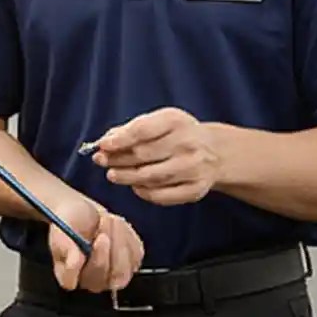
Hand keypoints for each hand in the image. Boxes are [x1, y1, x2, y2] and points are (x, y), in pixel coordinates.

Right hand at [48, 202, 144, 292]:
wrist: (82, 211)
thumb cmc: (68, 221)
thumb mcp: (61, 229)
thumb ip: (65, 248)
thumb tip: (73, 266)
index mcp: (70, 277)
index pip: (88, 281)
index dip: (98, 262)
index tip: (100, 238)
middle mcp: (92, 282)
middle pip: (112, 277)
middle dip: (113, 246)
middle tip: (106, 220)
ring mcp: (112, 276)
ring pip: (126, 268)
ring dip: (121, 239)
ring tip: (110, 218)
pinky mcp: (129, 265)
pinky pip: (136, 255)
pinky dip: (129, 237)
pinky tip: (116, 225)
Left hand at [94, 108, 222, 205]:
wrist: (215, 152)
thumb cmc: (179, 135)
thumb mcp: (160, 122)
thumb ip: (132, 129)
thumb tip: (106, 142)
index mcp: (176, 121)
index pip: (142, 130)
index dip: (119, 140)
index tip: (102, 145)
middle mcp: (187, 144)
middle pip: (143, 155)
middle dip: (117, 159)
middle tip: (100, 161)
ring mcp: (193, 168)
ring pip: (151, 177)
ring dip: (127, 177)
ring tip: (113, 175)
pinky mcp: (195, 189)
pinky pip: (163, 195)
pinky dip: (145, 192)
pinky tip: (135, 186)